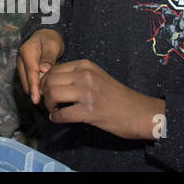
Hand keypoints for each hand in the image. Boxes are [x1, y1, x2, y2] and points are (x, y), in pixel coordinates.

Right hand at [17, 28, 64, 103]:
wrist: (45, 36)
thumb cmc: (50, 40)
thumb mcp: (52, 45)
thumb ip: (48, 58)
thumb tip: (44, 71)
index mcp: (27, 52)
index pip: (31, 72)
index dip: (34, 86)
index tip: (36, 99)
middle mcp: (21, 60)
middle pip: (26, 81)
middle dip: (35, 91)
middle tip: (50, 98)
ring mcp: (21, 66)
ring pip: (26, 84)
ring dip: (36, 90)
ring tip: (50, 94)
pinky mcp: (24, 72)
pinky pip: (29, 83)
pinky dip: (36, 87)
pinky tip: (46, 89)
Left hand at [40, 59, 164, 140]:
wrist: (140, 112)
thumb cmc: (118, 97)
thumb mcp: (96, 77)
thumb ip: (76, 76)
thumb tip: (51, 81)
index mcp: (85, 65)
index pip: (54, 69)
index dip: (46, 81)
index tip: (46, 90)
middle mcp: (85, 75)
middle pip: (49, 81)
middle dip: (44, 93)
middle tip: (47, 101)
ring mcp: (87, 93)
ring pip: (52, 95)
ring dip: (48, 104)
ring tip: (53, 109)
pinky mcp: (89, 111)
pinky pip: (62, 114)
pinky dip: (56, 117)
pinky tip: (58, 118)